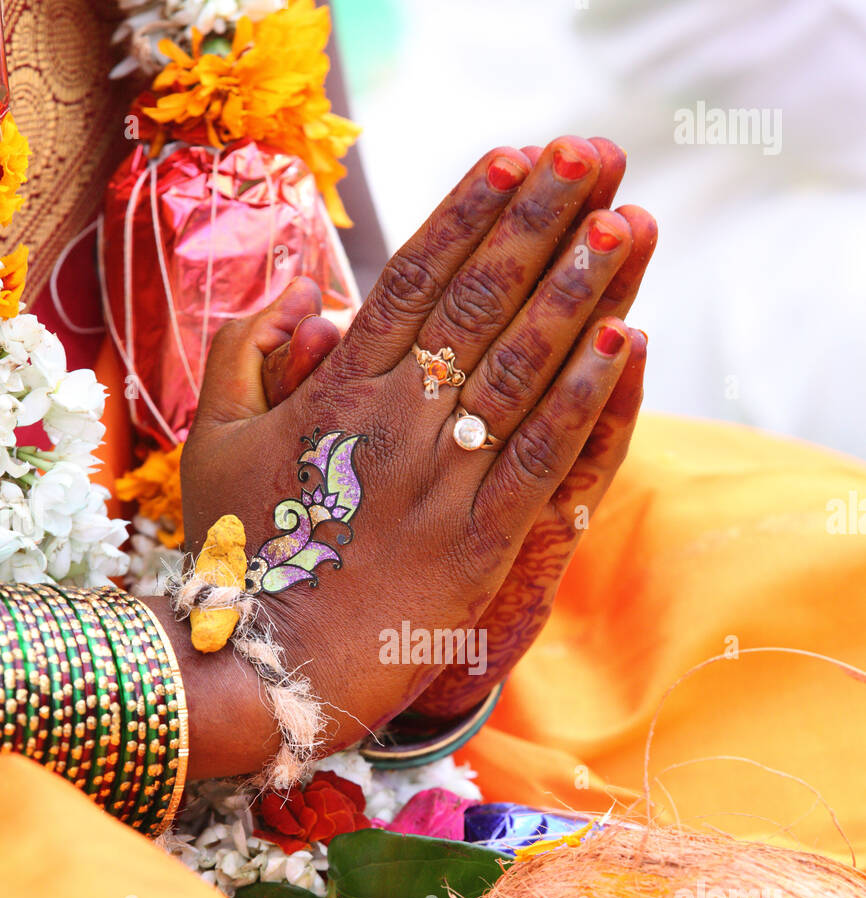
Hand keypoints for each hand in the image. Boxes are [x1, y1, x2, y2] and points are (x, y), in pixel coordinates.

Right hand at [180, 137, 650, 762]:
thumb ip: (246, 352)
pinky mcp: (479, 547)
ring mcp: (441, 485)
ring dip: (580, 292)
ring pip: (522, 370)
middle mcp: (395, 425)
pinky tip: (626, 341)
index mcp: (334, 393)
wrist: (264, 671)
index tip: (514, 156)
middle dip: (541, 223)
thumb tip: (307, 287)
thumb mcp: (212, 442)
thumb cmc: (238, 555)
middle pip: (479, 305)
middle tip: (592, 157)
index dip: (467, 213)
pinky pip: (543, 459)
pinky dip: (587, 399)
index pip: (410, 280)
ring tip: (627, 225)